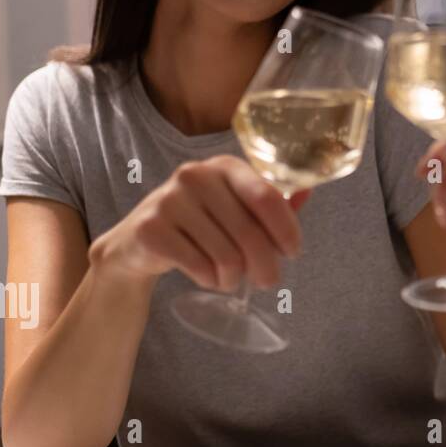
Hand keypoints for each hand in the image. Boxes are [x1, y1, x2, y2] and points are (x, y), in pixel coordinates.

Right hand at [88, 155, 310, 291]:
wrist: (138, 242)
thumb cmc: (201, 223)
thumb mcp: (235, 207)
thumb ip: (270, 202)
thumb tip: (308, 190)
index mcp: (224, 165)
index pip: (267, 196)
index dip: (286, 229)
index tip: (293, 252)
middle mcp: (195, 176)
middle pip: (249, 233)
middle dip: (266, 265)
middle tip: (268, 281)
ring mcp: (169, 200)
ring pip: (227, 256)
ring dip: (235, 278)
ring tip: (230, 278)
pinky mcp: (150, 230)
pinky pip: (200, 267)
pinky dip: (211, 280)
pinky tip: (207, 277)